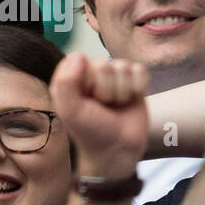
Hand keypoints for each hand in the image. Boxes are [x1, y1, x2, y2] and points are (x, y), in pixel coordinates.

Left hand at [50, 53, 148, 179]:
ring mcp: (113, 76)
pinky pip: (139, 70)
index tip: (84, 100)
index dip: (85, 81)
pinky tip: (130, 100)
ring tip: (114, 106)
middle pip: (103, 65)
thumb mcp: (70, 110)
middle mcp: (90, 74)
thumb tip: (79, 55)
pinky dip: (137, 87)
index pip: (78, 60)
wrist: (119, 148)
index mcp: (70, 79)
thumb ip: (66, 83)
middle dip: (105, 89)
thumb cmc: (90, 131)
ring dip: (121, 91)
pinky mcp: (134, 80)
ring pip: (122, 67)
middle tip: (102, 107)